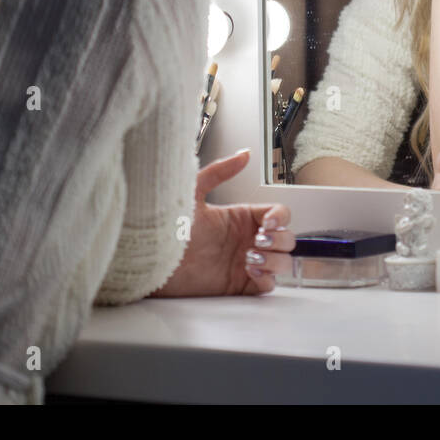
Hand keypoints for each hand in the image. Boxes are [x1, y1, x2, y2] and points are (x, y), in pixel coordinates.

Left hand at [152, 149, 295, 296]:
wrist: (152, 260)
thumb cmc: (166, 226)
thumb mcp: (192, 192)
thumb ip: (219, 171)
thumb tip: (244, 154)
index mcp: (241, 217)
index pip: (280, 214)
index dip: (281, 218)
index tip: (268, 222)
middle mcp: (247, 239)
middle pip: (287, 238)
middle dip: (278, 240)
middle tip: (256, 241)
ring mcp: (245, 262)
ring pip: (283, 262)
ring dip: (275, 260)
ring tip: (250, 258)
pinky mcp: (240, 284)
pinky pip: (268, 284)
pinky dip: (266, 279)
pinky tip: (248, 272)